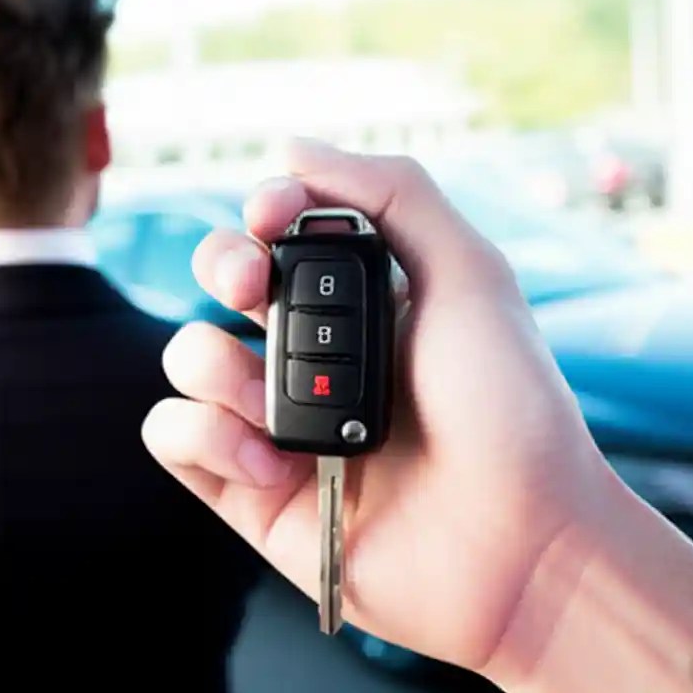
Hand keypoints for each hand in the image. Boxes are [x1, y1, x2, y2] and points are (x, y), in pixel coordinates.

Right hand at [140, 139, 614, 675]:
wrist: (518, 544)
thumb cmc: (511, 411)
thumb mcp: (471, 275)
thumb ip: (394, 194)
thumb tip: (293, 147)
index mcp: (365, 301)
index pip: (282, 229)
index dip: (264, 207)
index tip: (273, 212)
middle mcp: (315, 355)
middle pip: (223, 280)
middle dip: (224, 265)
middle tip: (252, 285)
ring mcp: (278, 423)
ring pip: (188, 358)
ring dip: (215, 365)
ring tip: (273, 404)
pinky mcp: (249, 491)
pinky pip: (173, 437)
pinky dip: (202, 437)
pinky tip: (267, 463)